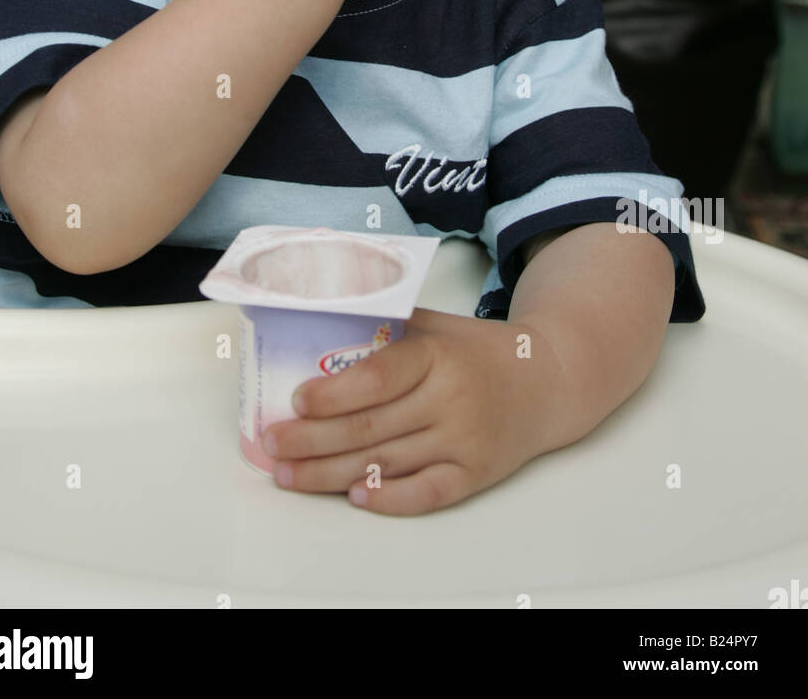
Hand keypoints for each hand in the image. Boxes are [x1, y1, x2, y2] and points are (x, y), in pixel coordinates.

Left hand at [259, 307, 560, 516]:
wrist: (548, 381)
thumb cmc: (476, 351)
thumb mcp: (436, 325)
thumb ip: (385, 324)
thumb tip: (317, 320)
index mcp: (438, 355)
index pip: (378, 377)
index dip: (333, 393)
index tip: (295, 400)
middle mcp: (452, 399)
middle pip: (371, 426)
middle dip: (312, 439)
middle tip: (272, 443)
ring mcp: (465, 440)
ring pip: (387, 463)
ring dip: (331, 473)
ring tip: (289, 474)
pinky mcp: (475, 474)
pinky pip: (427, 493)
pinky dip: (390, 499)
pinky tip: (355, 496)